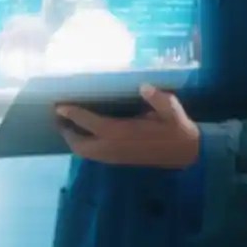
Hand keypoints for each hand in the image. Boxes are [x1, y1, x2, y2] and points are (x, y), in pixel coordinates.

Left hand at [55, 85, 199, 168]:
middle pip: (80, 144)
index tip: (59, 106)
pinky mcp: (119, 160)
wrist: (187, 154)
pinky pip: (94, 156)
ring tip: (69, 124)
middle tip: (60, 116)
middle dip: (67, 132)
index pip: (90, 123)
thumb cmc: (177, 129)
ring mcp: (115, 156)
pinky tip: (87, 134)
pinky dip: (85, 146)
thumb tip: (144, 86)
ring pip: (86, 153)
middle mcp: (113, 147)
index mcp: (121, 133)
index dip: (73, 114)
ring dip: (74, 141)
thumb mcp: (171, 110)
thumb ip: (157, 98)